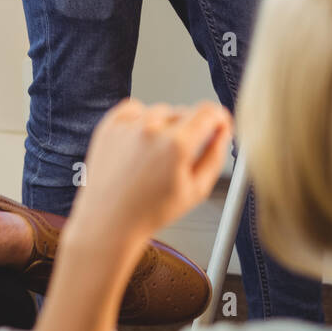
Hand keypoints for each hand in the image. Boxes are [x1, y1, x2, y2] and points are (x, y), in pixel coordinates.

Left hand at [69, 98, 232, 244]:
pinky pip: (135, 109)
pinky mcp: (110, 126)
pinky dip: (140, 120)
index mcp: (177, 145)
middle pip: (185, 111)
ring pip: (161, 111)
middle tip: (180, 157)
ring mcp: (128, 126)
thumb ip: (216, 156)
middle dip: (190, 129)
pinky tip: (139, 144)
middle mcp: (152, 129)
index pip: (208, 111)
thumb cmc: (149, 212)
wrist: (108, 221)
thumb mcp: (197, 190)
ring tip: (155, 157)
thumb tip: (223, 131)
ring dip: (165, 126)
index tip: (218, 122)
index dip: (218, 116)